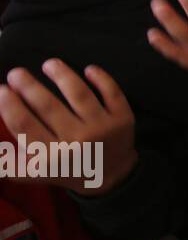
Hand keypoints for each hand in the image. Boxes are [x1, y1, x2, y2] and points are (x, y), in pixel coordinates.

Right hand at [0, 62, 136, 194]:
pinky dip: (102, 79)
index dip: (10, 107)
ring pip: (80, 95)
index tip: (2, 89)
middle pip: (49, 107)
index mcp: (51, 156)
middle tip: (16, 72)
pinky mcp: (123, 118)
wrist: (111, 175)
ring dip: (63, 75)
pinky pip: (113, 93)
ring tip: (49, 63)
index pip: (25, 127)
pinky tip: (88, 69)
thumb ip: (8, 164)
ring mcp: (102, 128)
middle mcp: (76, 141)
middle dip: (30, 87)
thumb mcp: (36, 172)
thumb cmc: (67, 168)